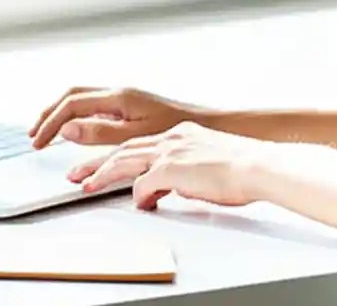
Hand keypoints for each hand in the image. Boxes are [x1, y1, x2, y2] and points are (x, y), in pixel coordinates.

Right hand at [29, 86, 208, 149]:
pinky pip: (95, 106)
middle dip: (48, 113)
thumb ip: (99, 133)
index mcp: (118, 98)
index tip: (37, 141)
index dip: (50, 122)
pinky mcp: (132, 107)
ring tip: (48, 132)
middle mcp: (120, 93)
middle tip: (34, 135)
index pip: (71, 104)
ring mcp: (125, 98)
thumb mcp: (135, 137)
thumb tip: (66, 128)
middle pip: (72, 95)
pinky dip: (77, 116)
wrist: (209, 125)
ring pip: (82, 98)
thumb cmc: (177, 131)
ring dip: (61, 113)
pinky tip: (77, 131)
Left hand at [69, 121, 274, 209]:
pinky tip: (143, 205)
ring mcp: (170, 151)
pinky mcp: (171, 169)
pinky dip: (139, 196)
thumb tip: (174, 186)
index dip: (121, 154)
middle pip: (124, 148)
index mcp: (182, 133)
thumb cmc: (243, 168)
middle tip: (78, 173)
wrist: (258, 166)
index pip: (143, 143)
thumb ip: (187, 170)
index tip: (108, 162)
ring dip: (101, 174)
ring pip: (123, 160)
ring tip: (85, 185)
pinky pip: (143, 185)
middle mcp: (172, 138)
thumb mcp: (210, 161)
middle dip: (97, 161)